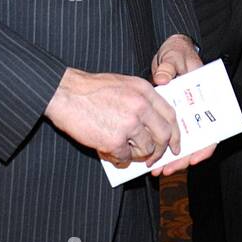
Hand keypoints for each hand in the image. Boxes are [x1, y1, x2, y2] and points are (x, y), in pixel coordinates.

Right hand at [45, 68, 180, 167]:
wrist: (65, 93)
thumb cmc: (90, 89)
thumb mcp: (123, 84)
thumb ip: (141, 99)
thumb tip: (152, 123)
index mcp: (144, 91)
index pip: (170, 115)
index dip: (175, 133)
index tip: (174, 145)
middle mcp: (141, 106)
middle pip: (164, 135)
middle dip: (160, 151)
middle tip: (153, 158)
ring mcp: (129, 124)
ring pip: (146, 149)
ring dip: (137, 155)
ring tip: (124, 151)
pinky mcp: (114, 140)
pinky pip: (125, 156)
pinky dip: (119, 158)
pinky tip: (109, 151)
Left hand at [148, 34, 206, 176]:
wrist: (168, 54)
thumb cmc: (178, 54)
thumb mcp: (175, 57)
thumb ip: (169, 67)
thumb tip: (163, 79)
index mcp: (206, 100)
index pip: (212, 129)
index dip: (205, 147)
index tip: (193, 158)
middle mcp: (196, 112)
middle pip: (195, 142)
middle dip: (182, 159)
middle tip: (167, 169)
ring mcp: (183, 116)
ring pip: (181, 143)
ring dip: (171, 159)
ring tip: (157, 170)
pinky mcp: (169, 117)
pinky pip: (167, 137)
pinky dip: (160, 148)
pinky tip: (150, 159)